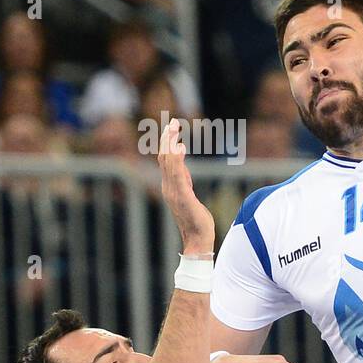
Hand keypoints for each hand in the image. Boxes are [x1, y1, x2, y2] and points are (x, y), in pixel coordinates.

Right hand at [157, 118, 213, 253]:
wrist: (198, 239)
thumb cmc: (195, 220)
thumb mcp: (189, 196)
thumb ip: (184, 182)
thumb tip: (183, 168)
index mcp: (170, 186)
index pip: (166, 161)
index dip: (167, 144)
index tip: (171, 128)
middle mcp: (169, 187)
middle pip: (164, 158)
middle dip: (166, 139)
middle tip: (171, 122)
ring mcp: (174, 191)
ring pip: (169, 163)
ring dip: (170, 144)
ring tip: (173, 129)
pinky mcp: (183, 196)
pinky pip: (178, 174)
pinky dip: (177, 159)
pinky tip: (179, 146)